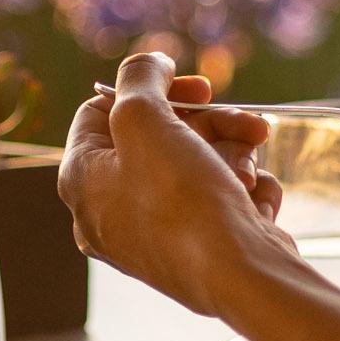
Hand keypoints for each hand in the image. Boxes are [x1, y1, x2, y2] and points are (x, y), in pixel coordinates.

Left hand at [56, 49, 292, 312]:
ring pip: (194, 167)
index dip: (150, 88)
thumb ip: (138, 78)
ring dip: (233, 155)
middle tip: (244, 121)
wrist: (237, 276)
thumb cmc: (181, 200)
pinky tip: (257, 201)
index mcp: (81, 180)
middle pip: (156, 138)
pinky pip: (216, 202)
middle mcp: (108, 211)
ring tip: (252, 169)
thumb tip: (147, 64)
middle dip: (208, 124)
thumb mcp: (144, 119)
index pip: (98, 113)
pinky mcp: (193, 251)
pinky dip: (242, 193)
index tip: (195, 85)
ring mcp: (151, 235)